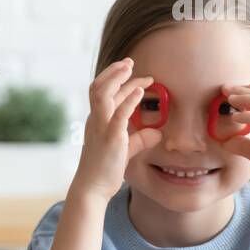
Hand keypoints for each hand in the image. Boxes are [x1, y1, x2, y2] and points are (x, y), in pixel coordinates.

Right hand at [72, 58, 161, 201]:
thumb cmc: (104, 170)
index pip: (103, 93)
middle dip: (113, 72)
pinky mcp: (111, 137)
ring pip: (103, 94)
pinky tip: (140, 91)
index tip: (131, 71)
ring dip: (117, 78)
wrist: (92, 188)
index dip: (116, 80)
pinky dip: (129, 100)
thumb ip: (139, 140)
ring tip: (130, 67)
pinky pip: (119, 114)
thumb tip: (157, 133)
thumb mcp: (124, 151)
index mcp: (96, 121)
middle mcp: (95, 120)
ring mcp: (101, 127)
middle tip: (129, 61)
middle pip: (98, 87)